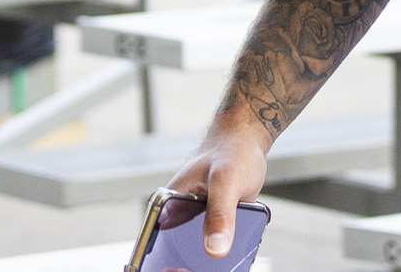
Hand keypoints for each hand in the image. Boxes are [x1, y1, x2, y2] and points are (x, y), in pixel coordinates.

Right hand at [165, 120, 268, 257]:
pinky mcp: (212, 226)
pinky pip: (214, 249)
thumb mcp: (226, 180)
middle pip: (173, 257)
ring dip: (205, 266)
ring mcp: (194, 223)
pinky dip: (222, 258)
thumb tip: (215, 249)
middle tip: (205, 270)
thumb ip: (220, 213)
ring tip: (221, 267)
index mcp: (165, 207)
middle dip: (187, 268)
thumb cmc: (232, 151)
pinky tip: (233, 261)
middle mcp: (176, 218)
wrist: (248, 141)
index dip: (163, 265)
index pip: (153, 248)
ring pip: (194, 257)